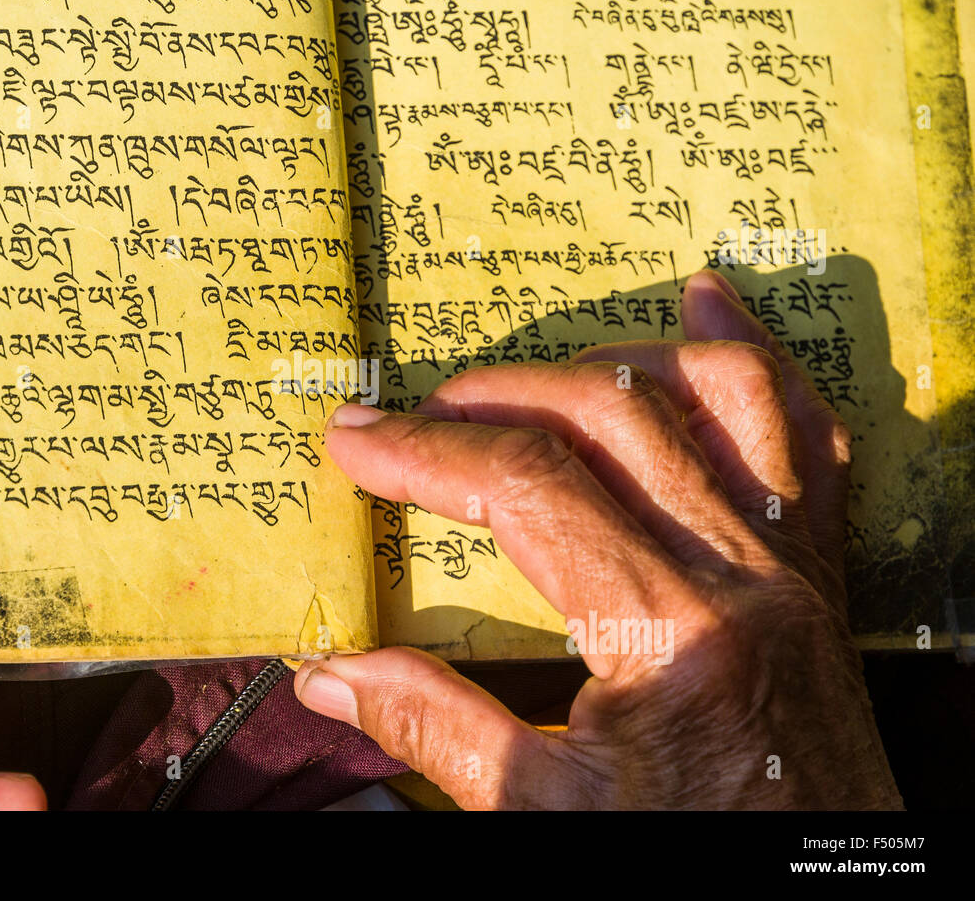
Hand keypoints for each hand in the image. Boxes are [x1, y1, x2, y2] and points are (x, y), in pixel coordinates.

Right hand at [295, 269, 901, 808]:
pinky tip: (708, 306)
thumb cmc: (686, 857)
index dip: (425, 452)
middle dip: (495, 396)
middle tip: (415, 414)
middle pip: (610, 416)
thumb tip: (329, 673)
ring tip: (533, 371)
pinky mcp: (820, 574)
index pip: (528, 487)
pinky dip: (755, 360)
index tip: (355, 440)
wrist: (809, 900)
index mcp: (667, 633)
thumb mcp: (544, 815)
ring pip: (719, 396)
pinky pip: (807, 435)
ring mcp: (795, 564)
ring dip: (615, 361)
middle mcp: (745, 574)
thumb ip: (433, 727)